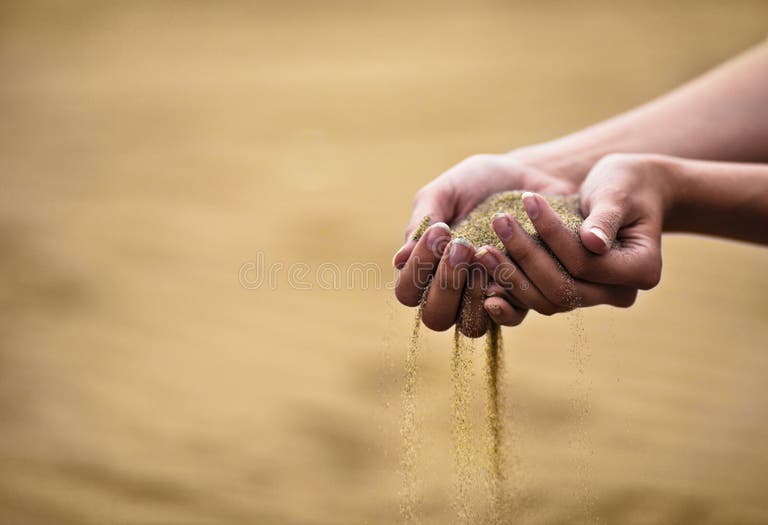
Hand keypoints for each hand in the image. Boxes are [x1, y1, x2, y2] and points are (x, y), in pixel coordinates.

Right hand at [393, 153, 575, 336]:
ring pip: (471, 326)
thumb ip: (422, 223)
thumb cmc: (479, 183)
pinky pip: (510, 317)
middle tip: (462, 245)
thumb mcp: (445, 193)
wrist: (531, 174)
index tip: (439, 231)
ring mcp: (485, 300)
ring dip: (472, 295)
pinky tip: (505, 275)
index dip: (417, 269)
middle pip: (436, 317)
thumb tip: (398, 261)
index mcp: (425, 269)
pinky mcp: (520, 298)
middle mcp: (452, 292)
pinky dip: (506, 301)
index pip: (407, 291)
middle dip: (445, 283)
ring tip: (484, 255)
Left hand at [484, 153, 670, 316]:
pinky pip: (537, 300)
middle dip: (526, 257)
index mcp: (642, 270)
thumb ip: (605, 217)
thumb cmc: (628, 184)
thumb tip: (592, 243)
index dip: (555, 236)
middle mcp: (619, 293)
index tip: (529, 200)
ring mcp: (593, 297)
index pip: (587, 263)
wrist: (629, 192)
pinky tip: (482, 276)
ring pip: (547, 301)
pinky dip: (511, 289)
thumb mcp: (618, 192)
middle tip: (499, 223)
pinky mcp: (569, 293)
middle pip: (564, 290)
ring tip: (483, 248)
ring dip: (511, 276)